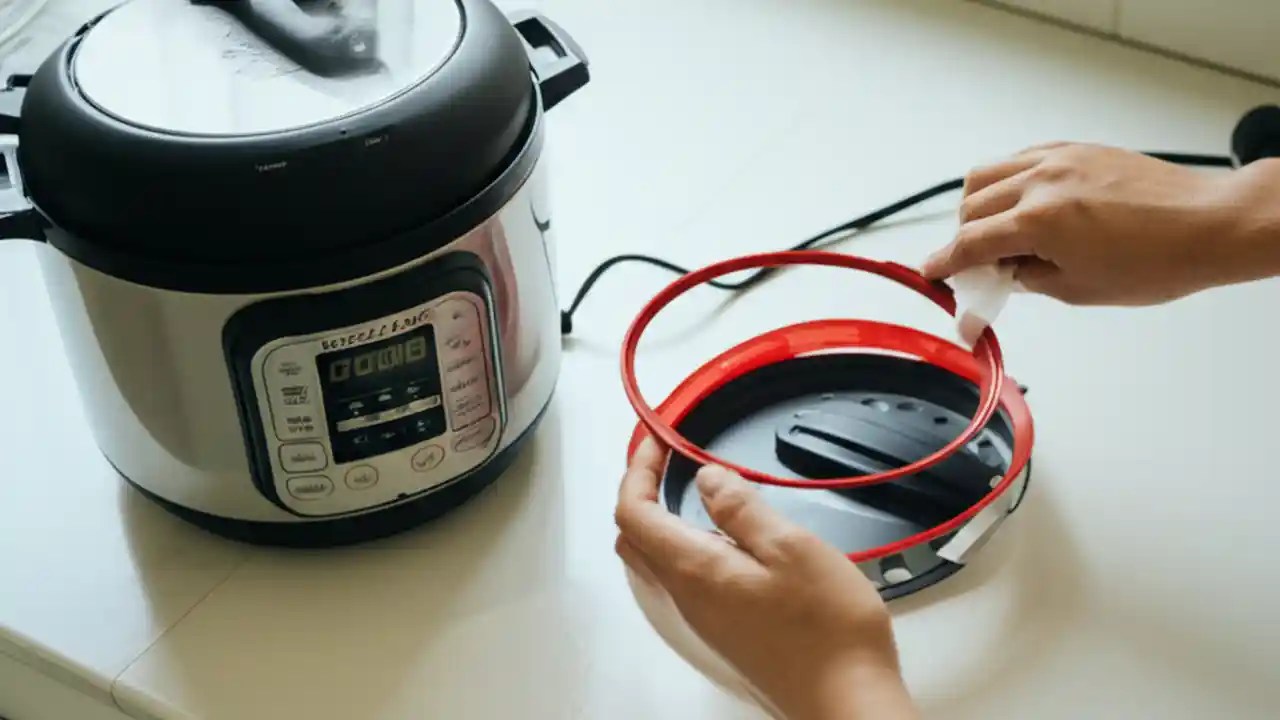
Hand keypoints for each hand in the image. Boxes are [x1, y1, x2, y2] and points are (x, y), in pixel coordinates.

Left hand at [614, 439, 916, 719]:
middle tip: (667, 461)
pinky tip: (724, 536)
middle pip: (634, 538)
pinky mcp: (722, 629)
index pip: (634, 511)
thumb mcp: (790, 547)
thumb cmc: (827, 631)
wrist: (845, 700)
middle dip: (641, 491)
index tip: (660, 441)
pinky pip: (683, 580)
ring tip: (695, 490)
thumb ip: (740, 508)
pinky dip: (685, 545)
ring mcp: (702, 617)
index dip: (638, 470)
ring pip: (655, 561)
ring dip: (662, 519)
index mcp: (694, 569)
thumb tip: (706, 478)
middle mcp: (686, 597)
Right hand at [920, 143, 1279, 304]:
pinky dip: (1009, 183)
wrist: (1207, 224)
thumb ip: (1028, 278)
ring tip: (1002, 234)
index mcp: (1040, 220)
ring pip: (987, 175)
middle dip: (965, 239)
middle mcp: (1042, 181)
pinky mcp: (1077, 149)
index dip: (944, 263)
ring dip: (980, 206)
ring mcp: (1059, 158)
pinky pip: (1020, 158)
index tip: (931, 274)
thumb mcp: (1079, 289)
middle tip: (981, 267)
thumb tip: (1000, 277)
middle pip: (970, 206)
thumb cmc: (1158, 260)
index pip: (970, 243)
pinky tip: (1026, 207)